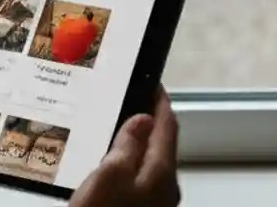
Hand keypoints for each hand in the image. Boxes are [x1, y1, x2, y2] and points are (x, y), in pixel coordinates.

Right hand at [70, 87, 179, 206]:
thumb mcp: (110, 175)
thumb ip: (128, 146)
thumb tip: (143, 120)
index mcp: (161, 172)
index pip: (167, 126)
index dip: (160, 101)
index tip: (151, 81)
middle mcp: (164, 187)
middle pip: (161, 144)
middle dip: (148, 120)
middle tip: (130, 98)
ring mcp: (154, 200)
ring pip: (149, 160)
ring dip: (136, 141)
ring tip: (116, 124)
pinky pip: (138, 176)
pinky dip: (128, 160)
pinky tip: (109, 160)